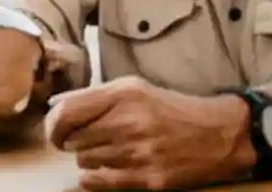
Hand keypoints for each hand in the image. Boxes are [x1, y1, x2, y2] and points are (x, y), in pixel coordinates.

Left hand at [45, 76, 253, 189]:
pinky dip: (92, 177)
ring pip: (84, 161)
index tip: (56, 132)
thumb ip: (95, 95)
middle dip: (74, 142)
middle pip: (73, 140)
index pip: (66, 112)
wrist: (218, 134)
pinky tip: (103, 169)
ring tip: (107, 152)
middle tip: (87, 141)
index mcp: (123, 96)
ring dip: (88, 159)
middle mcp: (129, 123)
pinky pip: (98, 181)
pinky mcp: (148, 179)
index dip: (53, 126)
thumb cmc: (170, 109)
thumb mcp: (134, 88)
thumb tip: (56, 107)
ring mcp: (138, 153)